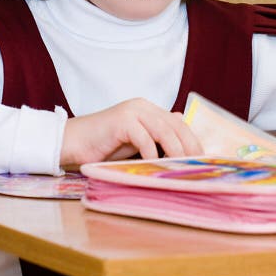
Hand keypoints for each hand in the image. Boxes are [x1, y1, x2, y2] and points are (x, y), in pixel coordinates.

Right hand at [60, 97, 202, 169]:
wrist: (73, 143)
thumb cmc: (105, 147)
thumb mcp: (137, 145)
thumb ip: (156, 143)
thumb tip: (182, 155)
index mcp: (149, 110)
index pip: (179, 124)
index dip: (193, 141)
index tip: (202, 161)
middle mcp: (143, 106)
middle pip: (176, 125)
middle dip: (189, 147)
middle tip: (198, 167)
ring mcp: (133, 111)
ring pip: (164, 130)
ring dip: (175, 151)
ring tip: (182, 169)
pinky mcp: (122, 120)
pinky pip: (144, 137)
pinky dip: (152, 153)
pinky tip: (154, 165)